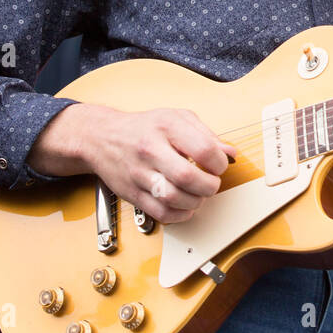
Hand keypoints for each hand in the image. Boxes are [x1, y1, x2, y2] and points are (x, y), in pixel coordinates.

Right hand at [32, 103, 237, 223]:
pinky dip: (179, 214)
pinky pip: (160, 213)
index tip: (219, 165)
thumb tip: (230, 154)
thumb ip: (206, 134)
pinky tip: (185, 206)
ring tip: (199, 194)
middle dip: (209, 186)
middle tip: (211, 183)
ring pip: (173, 198)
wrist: (102, 137)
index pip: (203, 150)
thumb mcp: (177, 118)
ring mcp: (139, 173)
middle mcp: (150, 150)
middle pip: (187, 177)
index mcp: (166, 127)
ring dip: (195, 202)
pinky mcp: (132, 193)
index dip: (219, 163)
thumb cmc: (145, 127)